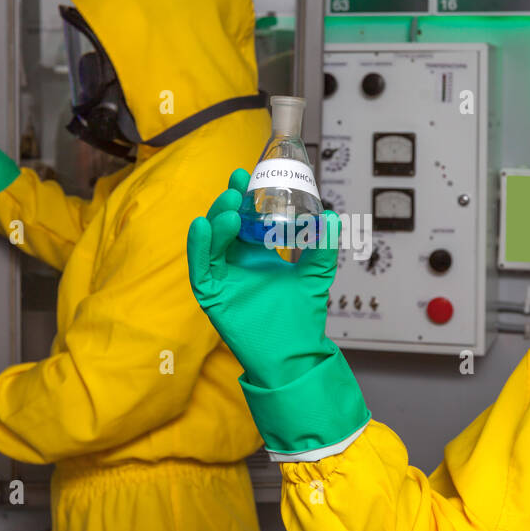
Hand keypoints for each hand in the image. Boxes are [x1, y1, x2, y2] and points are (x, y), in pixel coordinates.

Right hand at [188, 170, 370, 458]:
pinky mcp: (211, 296)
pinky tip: (202, 226)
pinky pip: (198, 268)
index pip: (245, 217)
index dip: (243, 196)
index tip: (246, 175)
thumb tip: (332, 217)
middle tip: (237, 187)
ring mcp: (221, 278)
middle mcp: (235, 262)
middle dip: (227, 203)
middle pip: (224, 225)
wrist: (294, 355)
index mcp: (256, 253)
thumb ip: (323, 248)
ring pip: (210, 242)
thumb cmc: (301, 317)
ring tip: (228, 208)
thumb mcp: (316, 276)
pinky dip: (198, 246)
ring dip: (215, 220)